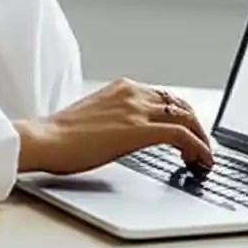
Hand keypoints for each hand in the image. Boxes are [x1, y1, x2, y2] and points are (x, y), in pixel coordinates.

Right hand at [13, 78, 213, 175]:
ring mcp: (136, 109)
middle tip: (201, 146)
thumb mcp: (96, 116)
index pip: (164, 97)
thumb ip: (117, 117)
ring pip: (186, 118)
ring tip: (202, 157)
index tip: (188, 131)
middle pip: (180, 105)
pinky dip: (198, 147)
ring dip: (200, 138)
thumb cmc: (61, 135)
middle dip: (196, 126)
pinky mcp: (139, 130)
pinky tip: (200, 160)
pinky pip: (181, 135)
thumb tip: (129, 133)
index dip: (182, 116)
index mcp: (122, 87)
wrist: (45, 139)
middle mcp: (133, 92)